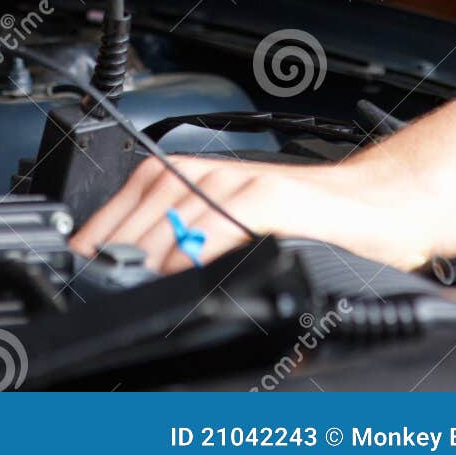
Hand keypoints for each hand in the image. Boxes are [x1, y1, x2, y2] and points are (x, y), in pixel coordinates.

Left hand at [71, 152, 429, 274]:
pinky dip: (202, 240)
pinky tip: (183, 266)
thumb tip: (148, 280)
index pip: (135, 191)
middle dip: (118, 240)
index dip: (102, 223)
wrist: (379, 205)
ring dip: (149, 242)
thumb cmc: (313, 223)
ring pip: (183, 204)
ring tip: (127, 276)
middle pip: (150, 198)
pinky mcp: (279, 200)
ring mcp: (247, 184)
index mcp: (202, 178)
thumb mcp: (242, 229)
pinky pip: (230, 217)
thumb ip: (197, 245)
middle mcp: (218, 174)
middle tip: (95, 277)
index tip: (76, 258)